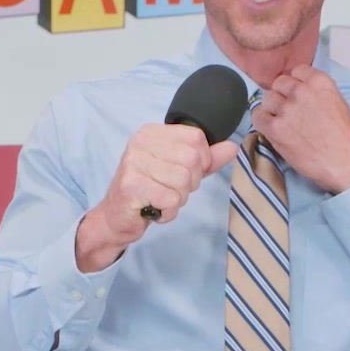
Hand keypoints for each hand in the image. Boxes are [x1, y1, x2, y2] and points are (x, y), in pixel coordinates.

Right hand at [77, 123, 239, 270]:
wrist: (117, 218)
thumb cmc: (149, 191)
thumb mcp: (180, 170)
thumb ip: (206, 159)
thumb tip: (232, 147)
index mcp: (153, 132)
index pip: (197, 139)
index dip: (200, 162)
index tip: (182, 173)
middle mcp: (141, 142)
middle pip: (193, 161)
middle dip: (189, 184)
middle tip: (169, 190)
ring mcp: (134, 162)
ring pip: (184, 182)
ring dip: (178, 199)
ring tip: (160, 199)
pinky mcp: (131, 185)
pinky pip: (171, 199)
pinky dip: (168, 212)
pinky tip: (154, 209)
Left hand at [253, 65, 349, 193]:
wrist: (345, 162)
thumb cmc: (345, 138)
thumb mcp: (337, 102)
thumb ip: (317, 92)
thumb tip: (299, 92)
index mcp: (319, 82)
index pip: (297, 71)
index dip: (295, 84)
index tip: (296, 94)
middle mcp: (301, 91)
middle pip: (279, 83)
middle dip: (282, 95)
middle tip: (288, 111)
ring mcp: (287, 109)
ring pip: (267, 99)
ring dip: (272, 109)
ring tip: (282, 123)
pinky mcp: (276, 127)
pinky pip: (258, 117)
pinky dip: (263, 122)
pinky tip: (272, 130)